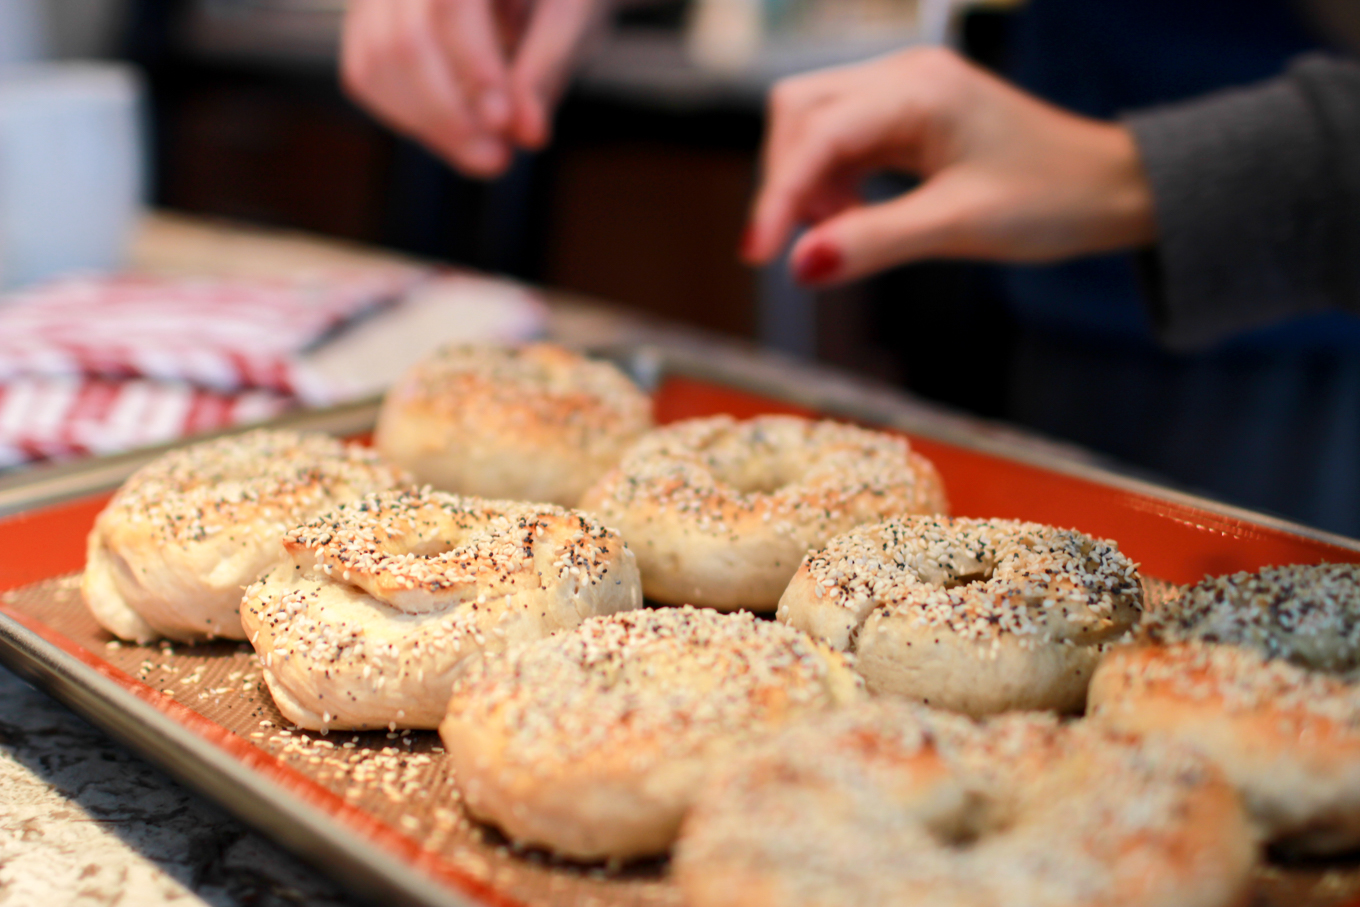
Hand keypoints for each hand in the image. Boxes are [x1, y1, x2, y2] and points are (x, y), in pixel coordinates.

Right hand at [341, 0, 601, 177]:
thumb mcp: (567, 17)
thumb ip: (547, 69)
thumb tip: (528, 133)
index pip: (450, 5)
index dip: (473, 66)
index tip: (502, 120)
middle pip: (403, 42)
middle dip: (448, 115)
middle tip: (497, 159)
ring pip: (376, 64)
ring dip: (429, 125)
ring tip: (485, 151)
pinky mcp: (365, 22)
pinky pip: (366, 75)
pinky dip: (408, 116)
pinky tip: (455, 133)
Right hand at [742, 47, 1156, 284]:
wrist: (1114, 188)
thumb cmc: (1053, 199)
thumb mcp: (959, 227)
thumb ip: (874, 242)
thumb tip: (800, 268)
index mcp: (920, 89)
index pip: (818, 135)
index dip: (779, 194)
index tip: (758, 253)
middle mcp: (905, 75)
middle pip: (799, 112)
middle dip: (789, 180)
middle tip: (812, 244)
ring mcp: (905, 91)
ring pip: (814, 126)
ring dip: (809, 184)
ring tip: (842, 234)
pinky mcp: (908, 114)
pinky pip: (842, 141)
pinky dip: (832, 183)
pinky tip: (854, 219)